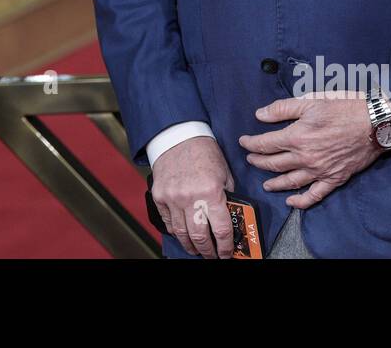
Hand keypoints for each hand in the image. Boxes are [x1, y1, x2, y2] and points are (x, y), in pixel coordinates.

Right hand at [150, 135, 236, 257]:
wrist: (178, 135)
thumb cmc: (203, 151)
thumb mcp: (224, 173)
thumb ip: (227, 197)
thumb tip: (230, 217)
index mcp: (211, 192)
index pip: (221, 230)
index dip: (226, 247)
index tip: (227, 253)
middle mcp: (191, 198)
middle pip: (200, 237)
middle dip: (208, 251)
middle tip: (212, 255)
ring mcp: (172, 198)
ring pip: (182, 234)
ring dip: (191, 246)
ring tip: (197, 250)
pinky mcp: (160, 196)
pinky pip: (168, 222)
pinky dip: (175, 231)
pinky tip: (182, 234)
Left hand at [238, 91, 381, 209]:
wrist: (375, 124)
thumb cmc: (344, 108)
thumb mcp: (311, 102)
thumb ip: (283, 109)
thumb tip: (260, 115)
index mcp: (297, 136)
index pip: (266, 144)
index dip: (251, 143)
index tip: (243, 142)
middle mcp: (305, 157)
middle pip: (274, 164)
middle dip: (259, 162)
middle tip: (251, 160)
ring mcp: (319, 171)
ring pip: (290, 181)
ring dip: (274, 183)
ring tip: (265, 184)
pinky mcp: (334, 179)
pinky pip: (315, 195)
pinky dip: (302, 201)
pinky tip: (292, 202)